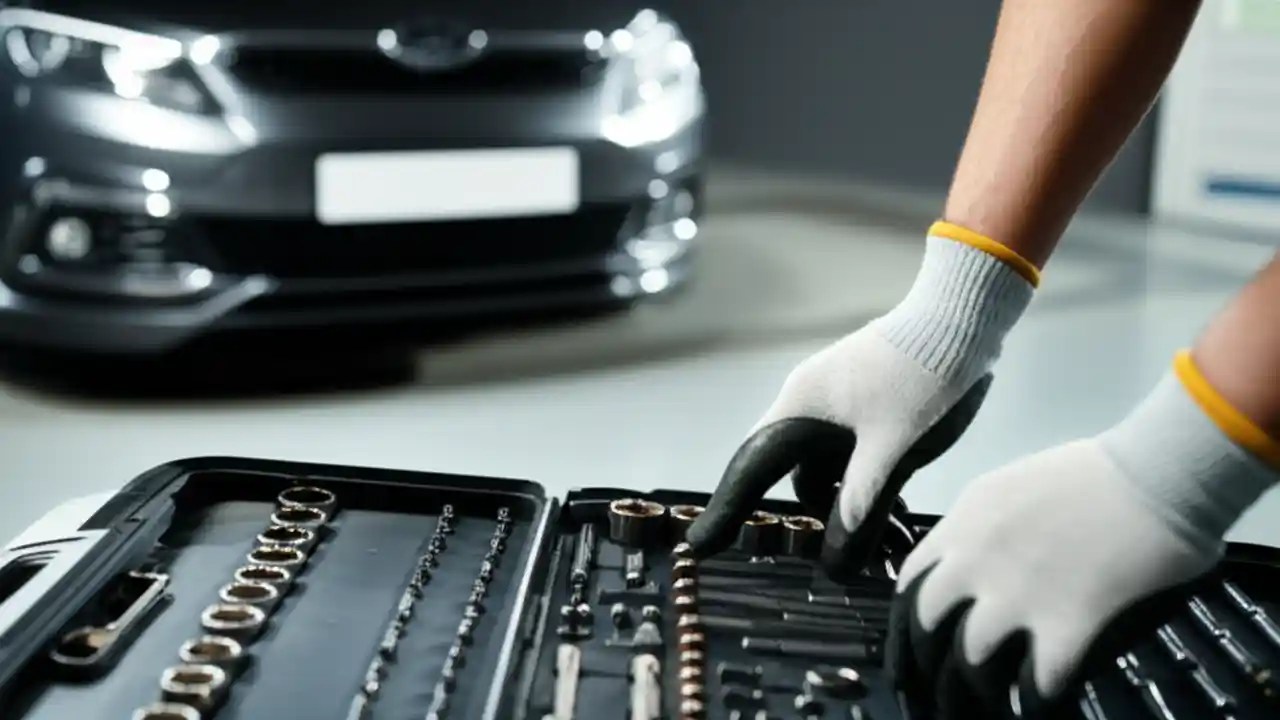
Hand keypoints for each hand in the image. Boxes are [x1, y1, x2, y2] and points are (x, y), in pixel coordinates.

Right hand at [687, 227, 1035, 574]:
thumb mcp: (893, 453)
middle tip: (838, 559)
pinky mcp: (868, 410)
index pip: (751, 468)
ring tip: (890, 543)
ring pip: (829, 473)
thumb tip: (836, 563)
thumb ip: (861, 508)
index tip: (699, 545)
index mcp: (801, 409)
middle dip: (815, 521)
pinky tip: (898, 517)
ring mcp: (840, 407)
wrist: (965, 317)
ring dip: (851, 509)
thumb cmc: (923, 377)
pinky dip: (869, 491)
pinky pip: (854, 461)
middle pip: (793, 477)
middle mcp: (810, 408)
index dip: (725, 510)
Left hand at [888, 358, 1277, 717]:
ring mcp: (1016, 594)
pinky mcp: (1065, 624)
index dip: (904, 633)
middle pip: (925, 630)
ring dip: (976, 694)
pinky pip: (1035, 686)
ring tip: (988, 709)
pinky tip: (1039, 708)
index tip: (907, 662)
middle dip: (925, 672)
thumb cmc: (1092, 474)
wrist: (1156, 473)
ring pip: (970, 664)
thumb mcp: (1007, 488)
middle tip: (935, 701)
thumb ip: (978, 531)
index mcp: (961, 526)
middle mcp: (975, 562)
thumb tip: (966, 574)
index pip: (909, 588)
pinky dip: (1033, 705)